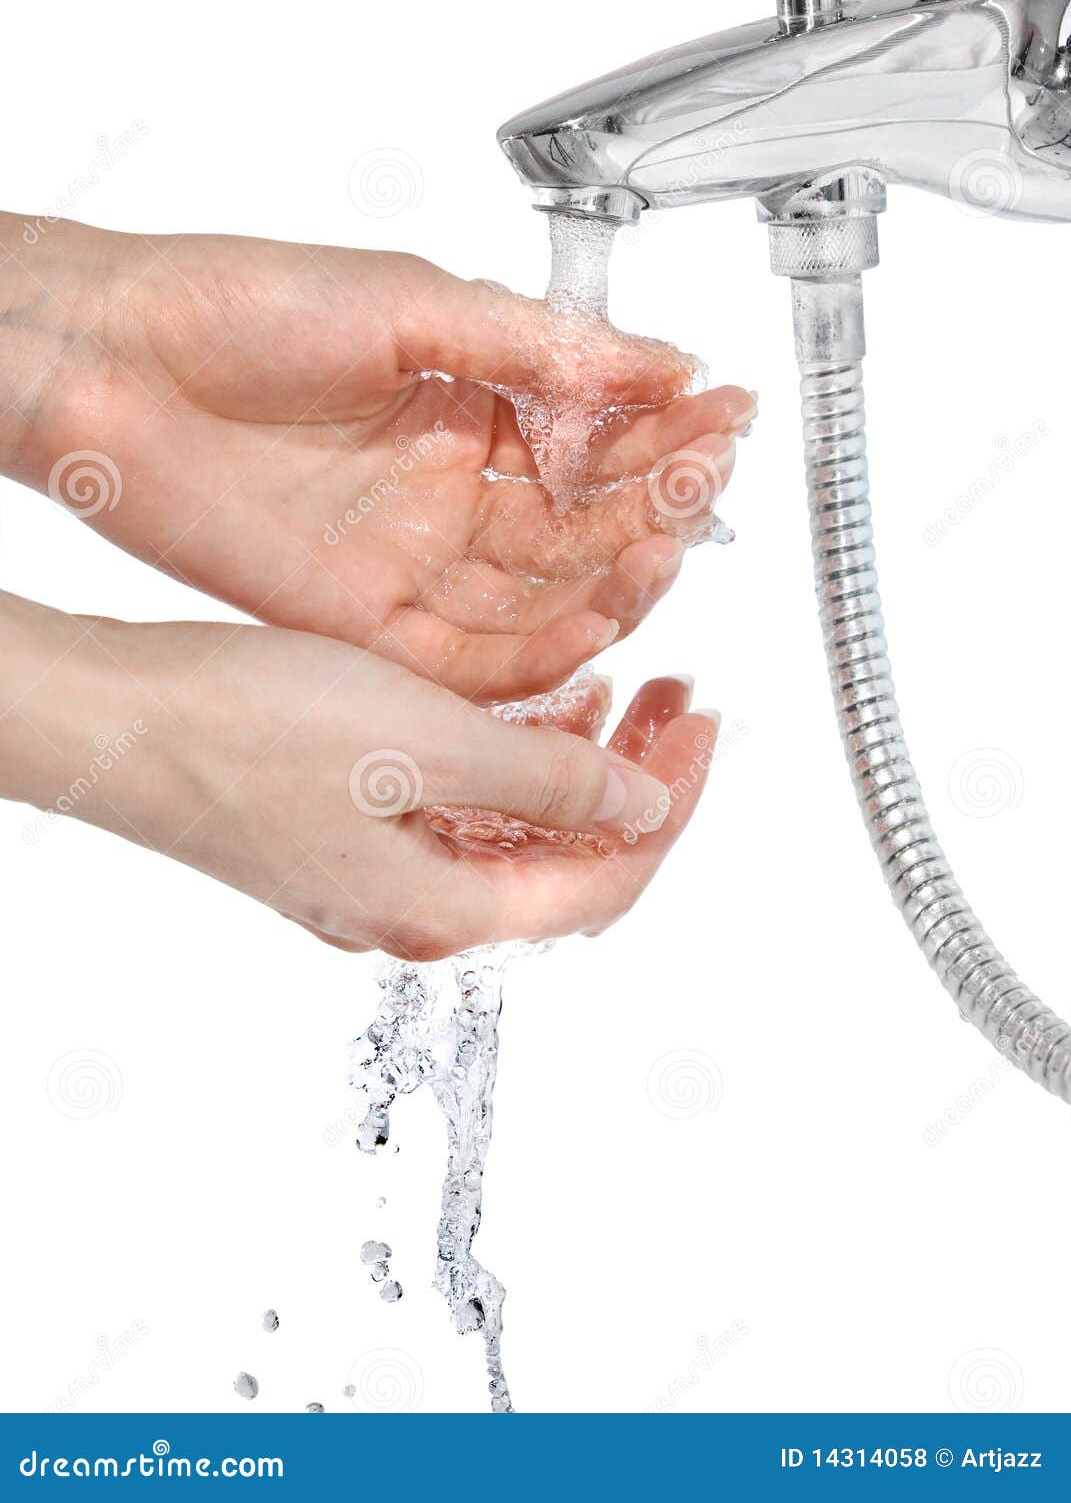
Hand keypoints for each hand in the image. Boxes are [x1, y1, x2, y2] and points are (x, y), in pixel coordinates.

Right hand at [0, 592, 716, 957]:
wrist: (112, 722)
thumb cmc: (249, 730)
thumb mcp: (428, 743)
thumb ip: (549, 780)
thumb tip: (645, 807)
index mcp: (445, 910)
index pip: (608, 880)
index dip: (673, 802)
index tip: (705, 724)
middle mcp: (412, 913)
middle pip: (566, 863)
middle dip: (634, 782)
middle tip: (674, 697)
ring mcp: (370, 877)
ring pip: (512, 834)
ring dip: (575, 766)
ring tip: (617, 686)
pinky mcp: (336, 834)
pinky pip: (455, 812)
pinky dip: (510, 762)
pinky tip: (526, 703)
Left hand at [1, 216, 753, 701]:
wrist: (112, 363)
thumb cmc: (240, 308)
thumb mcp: (414, 304)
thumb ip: (541, 346)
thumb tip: (663, 361)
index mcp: (468, 407)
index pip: (595, 439)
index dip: (665, 434)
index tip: (726, 416)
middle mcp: (450, 492)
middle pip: (583, 525)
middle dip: (658, 504)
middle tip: (712, 480)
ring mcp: (413, 561)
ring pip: (544, 595)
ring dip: (617, 578)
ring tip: (673, 544)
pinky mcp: (369, 623)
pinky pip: (477, 656)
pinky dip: (545, 643)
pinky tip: (601, 611)